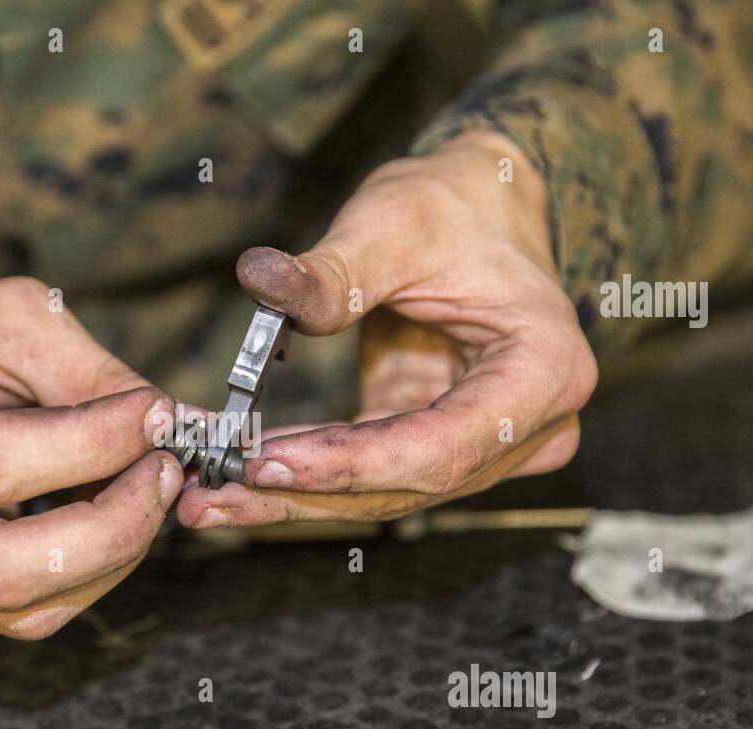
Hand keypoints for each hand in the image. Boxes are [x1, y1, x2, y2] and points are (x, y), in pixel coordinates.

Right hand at [0, 279, 180, 637]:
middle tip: (164, 473)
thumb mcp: (11, 320)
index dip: (91, 447)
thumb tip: (175, 427)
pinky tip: (114, 522)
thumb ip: (90, 375)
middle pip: (4, 568)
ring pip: (24, 607)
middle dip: (112, 527)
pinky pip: (26, 615)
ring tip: (146, 492)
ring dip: (111, 556)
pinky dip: (90, 573)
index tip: (156, 415)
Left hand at [178, 131, 597, 528]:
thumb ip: (333, 272)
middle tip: (211, 497)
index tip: (265, 462)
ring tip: (207, 498)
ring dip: (294, 498)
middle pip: (408, 484)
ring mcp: (487, 444)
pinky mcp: (439, 444)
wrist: (480, 207)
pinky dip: (303, 476)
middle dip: (305, 495)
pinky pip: (368, 473)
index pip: (443, 446)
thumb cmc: (454, 206)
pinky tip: (236, 479)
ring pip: (383, 492)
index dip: (352, 465)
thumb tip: (263, 282)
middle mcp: (529, 427)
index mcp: (545, 372)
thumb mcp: (393, 223)